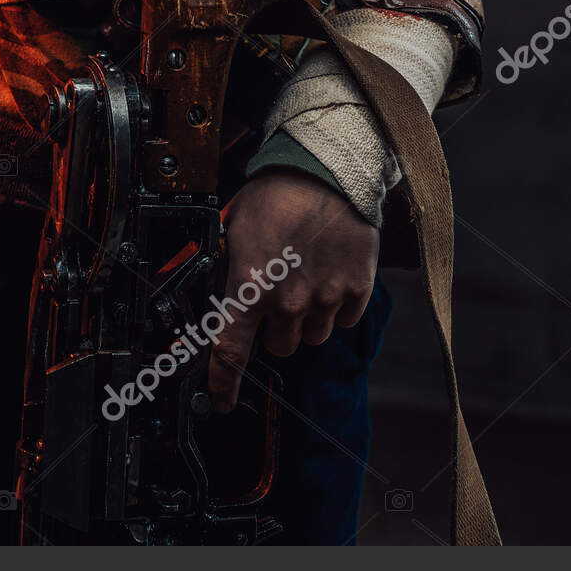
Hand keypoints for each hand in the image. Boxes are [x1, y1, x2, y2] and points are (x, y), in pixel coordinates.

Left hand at [207, 169, 379, 411]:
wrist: (329, 168)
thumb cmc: (278, 193)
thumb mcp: (235, 225)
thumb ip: (227, 265)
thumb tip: (213, 291)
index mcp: (251, 286)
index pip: (231, 351)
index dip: (223, 384)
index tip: (222, 401)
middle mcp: (289, 301)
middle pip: (279, 346)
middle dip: (275, 327)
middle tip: (278, 294)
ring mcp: (327, 297)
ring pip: (313, 336)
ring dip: (307, 319)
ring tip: (306, 279)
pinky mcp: (357, 289)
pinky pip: (345, 320)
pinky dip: (337, 306)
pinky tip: (329, 275)